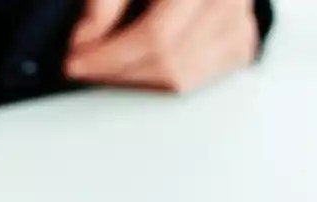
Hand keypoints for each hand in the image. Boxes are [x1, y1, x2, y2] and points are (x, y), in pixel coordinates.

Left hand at [65, 0, 258, 92]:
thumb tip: (86, 37)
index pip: (155, 36)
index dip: (110, 55)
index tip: (75, 61)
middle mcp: (229, 2)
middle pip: (167, 61)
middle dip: (115, 71)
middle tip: (83, 67)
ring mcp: (240, 25)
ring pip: (180, 77)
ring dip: (133, 79)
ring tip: (104, 67)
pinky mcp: (241, 43)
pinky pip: (195, 79)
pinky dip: (157, 79)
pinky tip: (134, 67)